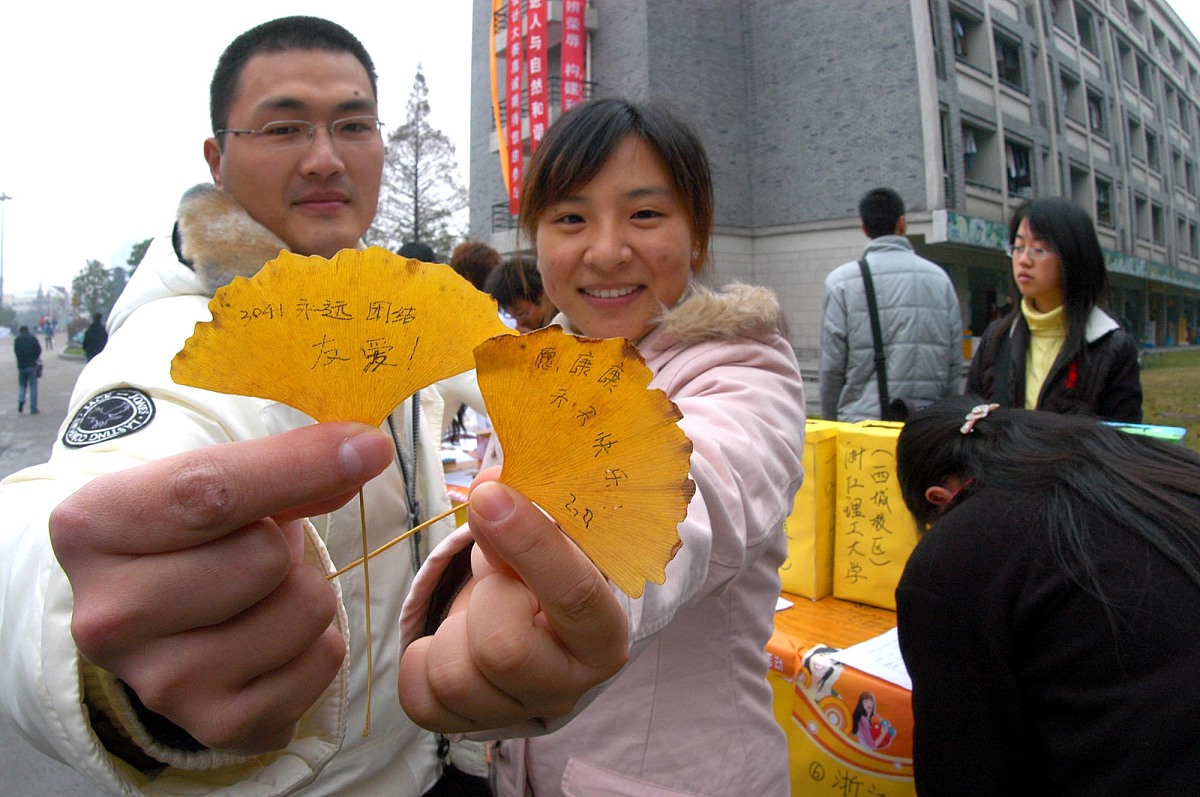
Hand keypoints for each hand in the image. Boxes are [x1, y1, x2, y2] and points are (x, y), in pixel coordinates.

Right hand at [50, 422, 393, 753]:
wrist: (164, 621)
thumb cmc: (193, 535)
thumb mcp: (217, 482)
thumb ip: (287, 465)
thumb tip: (362, 452)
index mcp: (91, 528)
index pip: (209, 491)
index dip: (300, 466)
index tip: (370, 447)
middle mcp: (107, 615)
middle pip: (264, 555)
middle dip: (285, 543)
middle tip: (251, 552)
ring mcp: (158, 681)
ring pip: (304, 607)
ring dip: (305, 591)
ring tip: (260, 596)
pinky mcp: (214, 724)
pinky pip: (323, 659)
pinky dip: (317, 641)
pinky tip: (272, 639)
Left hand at [398, 471, 629, 732]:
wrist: (535, 625)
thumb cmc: (545, 571)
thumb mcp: (551, 533)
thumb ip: (529, 502)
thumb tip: (491, 484)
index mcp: (604, 631)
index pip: (576, 594)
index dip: (530, 544)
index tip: (490, 497)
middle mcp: (570, 684)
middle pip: (502, 650)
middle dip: (482, 599)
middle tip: (495, 581)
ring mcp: (519, 713)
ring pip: (454, 677)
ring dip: (450, 631)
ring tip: (475, 613)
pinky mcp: (468, 727)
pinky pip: (420, 701)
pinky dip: (421, 662)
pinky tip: (448, 642)